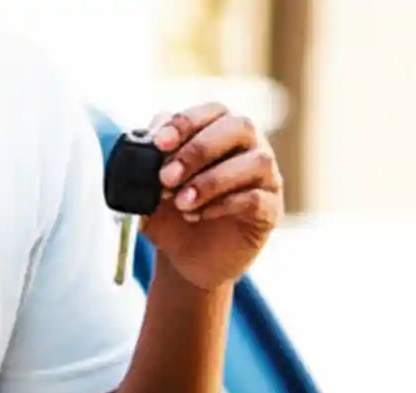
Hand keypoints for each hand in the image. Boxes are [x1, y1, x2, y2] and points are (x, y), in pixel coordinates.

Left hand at [142, 103, 284, 291]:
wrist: (185, 258)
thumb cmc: (171, 214)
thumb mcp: (149, 188)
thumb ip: (147, 162)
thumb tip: (145, 140)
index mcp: (220, 132)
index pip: (213, 111)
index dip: (186, 122)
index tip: (159, 143)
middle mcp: (249, 147)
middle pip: (240, 127)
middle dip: (199, 150)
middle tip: (167, 177)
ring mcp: (265, 178)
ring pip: (256, 161)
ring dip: (212, 180)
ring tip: (181, 203)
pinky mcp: (270, 209)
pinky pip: (257, 198)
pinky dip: (224, 204)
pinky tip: (198, 215)